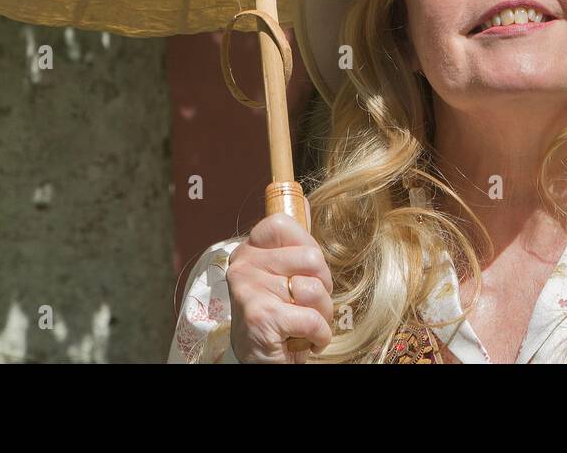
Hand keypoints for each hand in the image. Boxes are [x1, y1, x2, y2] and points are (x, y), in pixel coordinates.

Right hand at [225, 203, 333, 363]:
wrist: (258, 363)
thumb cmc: (277, 317)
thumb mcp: (281, 276)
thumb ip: (292, 245)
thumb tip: (304, 203)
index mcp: (248, 250)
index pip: (284, 223)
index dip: (308, 247)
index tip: (304, 273)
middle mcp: (243, 265)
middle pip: (311, 257)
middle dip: (322, 287)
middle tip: (307, 305)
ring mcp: (249, 290)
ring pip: (314, 289)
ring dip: (322, 313)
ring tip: (306, 324)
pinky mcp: (261, 317)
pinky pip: (312, 318)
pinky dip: (320, 335)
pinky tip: (308, 340)